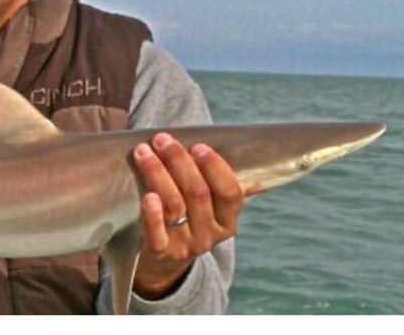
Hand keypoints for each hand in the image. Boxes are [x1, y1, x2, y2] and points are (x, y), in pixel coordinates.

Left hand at [130, 133, 245, 298]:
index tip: (198, 146)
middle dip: (179, 161)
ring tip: (143, 152)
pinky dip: (152, 214)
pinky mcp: (161, 252)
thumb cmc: (188, 218)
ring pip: (175, 204)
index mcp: (227, 221)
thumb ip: (225, 189)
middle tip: (162, 140)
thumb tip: (259, 179)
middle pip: (198, 193)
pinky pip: (157, 234)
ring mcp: (186, 244)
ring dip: (158, 173)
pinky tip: (147, 195)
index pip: (230, 193)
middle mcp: (209, 235)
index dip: (215, 167)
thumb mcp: (210, 208)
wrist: (164, 263)